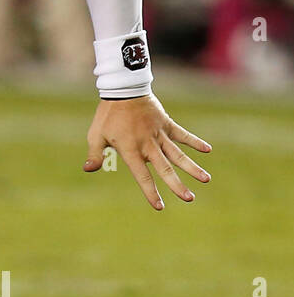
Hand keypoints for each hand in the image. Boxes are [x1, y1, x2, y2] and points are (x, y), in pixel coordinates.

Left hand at [84, 93, 210, 210]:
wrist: (122, 90)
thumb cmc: (107, 115)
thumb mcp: (96, 135)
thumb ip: (95, 154)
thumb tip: (88, 170)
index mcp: (130, 150)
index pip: (142, 176)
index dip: (150, 192)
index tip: (160, 206)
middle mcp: (147, 145)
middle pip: (165, 168)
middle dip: (177, 184)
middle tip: (189, 198)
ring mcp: (159, 134)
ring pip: (178, 154)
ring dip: (192, 167)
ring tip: (206, 179)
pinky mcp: (166, 123)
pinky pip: (182, 134)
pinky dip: (194, 141)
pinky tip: (207, 150)